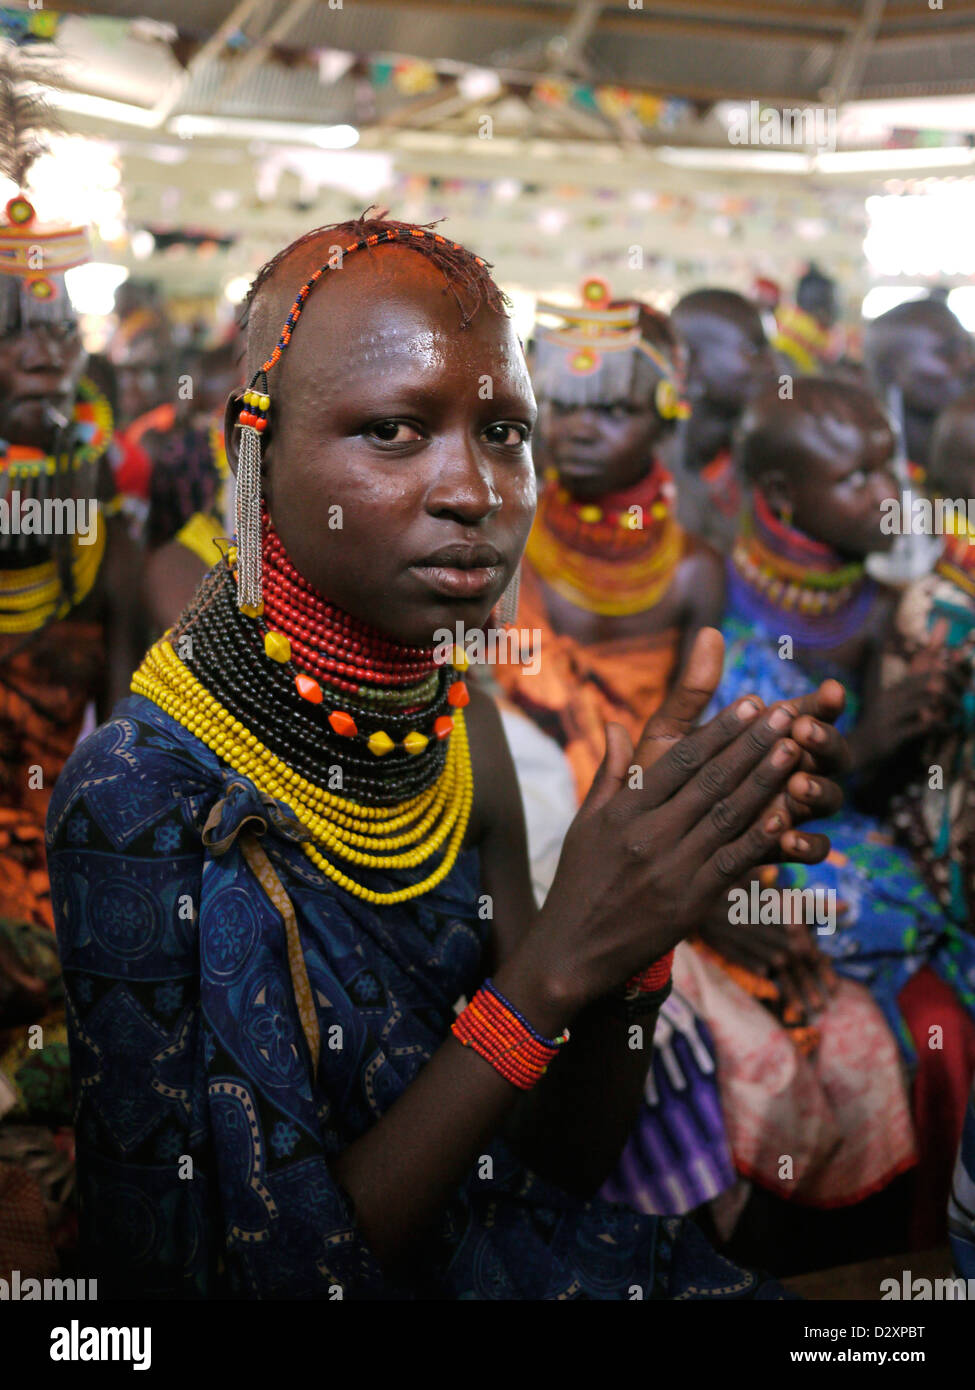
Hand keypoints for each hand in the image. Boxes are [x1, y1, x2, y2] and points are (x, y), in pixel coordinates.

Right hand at [519, 628, 848, 1011]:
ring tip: (796, 749)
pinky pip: (732, 864)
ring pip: (728, 816)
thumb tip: (618, 724)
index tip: (751, 701)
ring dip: (766, 781)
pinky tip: (786, 814)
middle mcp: (647, 835)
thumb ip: (612, 774)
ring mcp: (671, 870)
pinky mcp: (690, 904)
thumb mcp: (586, 824)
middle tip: (787, 712)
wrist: (572, 951)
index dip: (720, 729)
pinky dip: (760, 838)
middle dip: (753, 743)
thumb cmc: (580, 882)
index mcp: (623, 811)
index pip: (680, 761)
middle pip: (711, 781)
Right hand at [850, 623, 963, 771]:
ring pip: (929, 701)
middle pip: (929, 683)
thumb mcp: (892, 708)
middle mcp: (891, 699)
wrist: (856, 753)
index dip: (948, 675)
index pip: (925, 673)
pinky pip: (925, 726)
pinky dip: (942, 726)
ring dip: (950, 706)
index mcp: (892, 691)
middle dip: (952, 689)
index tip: (963, 684)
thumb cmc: (880, 731)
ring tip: (960, 714)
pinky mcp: (894, 736)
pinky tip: (949, 729)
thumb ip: (912, 696)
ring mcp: (891, 717)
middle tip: (965, 698)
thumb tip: (938, 687)